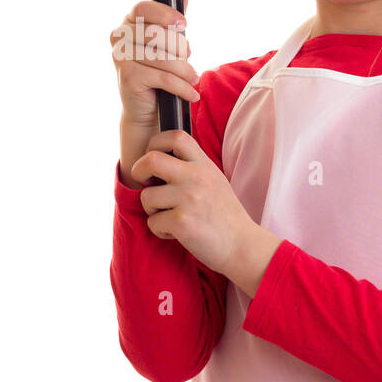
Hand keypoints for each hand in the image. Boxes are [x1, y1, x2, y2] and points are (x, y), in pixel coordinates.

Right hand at [110, 0, 198, 130]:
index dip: (164, 14)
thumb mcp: (166, 42)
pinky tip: (191, 92)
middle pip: (155, 33)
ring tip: (193, 78)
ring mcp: (119, 57)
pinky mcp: (127, 77)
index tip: (182, 24)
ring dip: (184, 70)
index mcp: (127, 22)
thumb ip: (173, 16)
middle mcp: (118, 36)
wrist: (144, 108)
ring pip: (162, 57)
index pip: (143, 7)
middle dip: (179, 47)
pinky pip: (163, 77)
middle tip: (188, 57)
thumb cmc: (156, 70)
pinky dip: (182, 87)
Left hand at [127, 126, 262, 276]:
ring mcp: (189, 199)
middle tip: (144, 183)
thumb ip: (192, 167)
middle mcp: (196, 177)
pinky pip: (152, 222)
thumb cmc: (224, 215)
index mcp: (203, 164)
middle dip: (138, 171)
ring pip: (147, 197)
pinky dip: (160, 230)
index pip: (175, 136)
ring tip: (170, 217)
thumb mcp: (214, 180)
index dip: (155, 143)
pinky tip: (177, 232)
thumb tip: (158, 157)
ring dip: (152, 210)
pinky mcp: (182, 222)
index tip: (152, 157)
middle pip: (151, 160)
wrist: (243, 245)